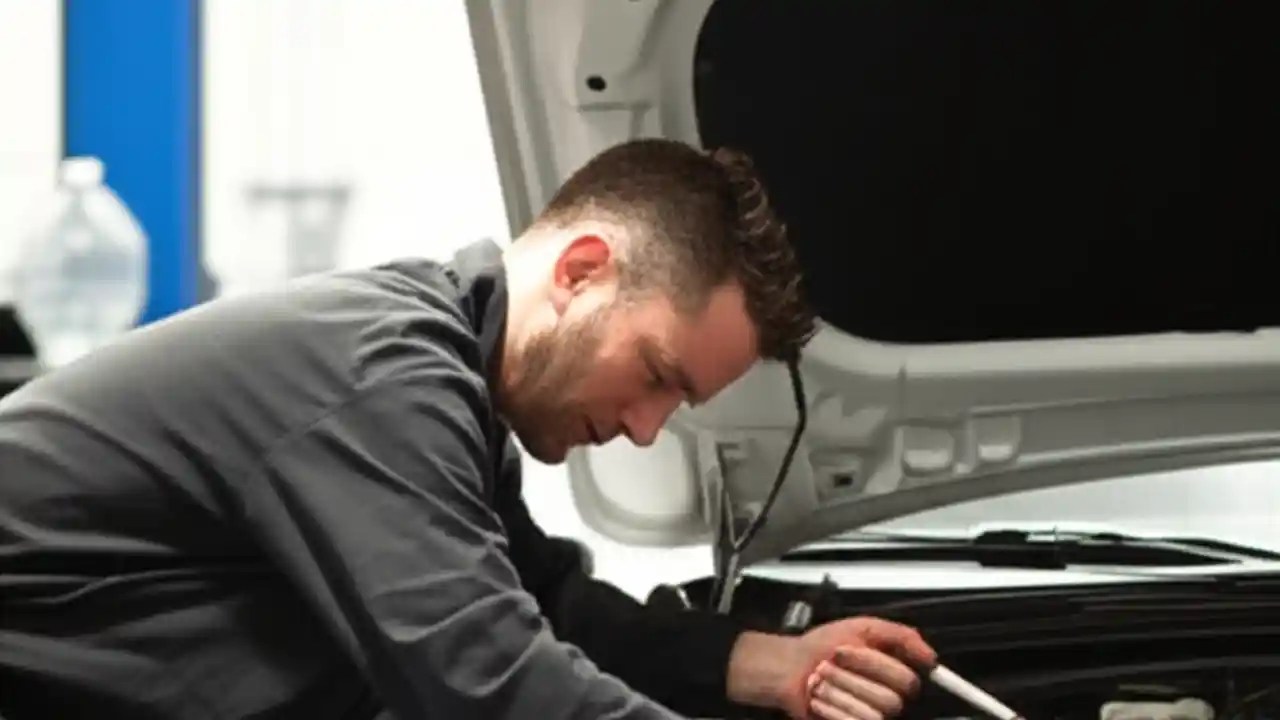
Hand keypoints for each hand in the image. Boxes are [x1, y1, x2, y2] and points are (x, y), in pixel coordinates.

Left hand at [791, 617, 935, 719]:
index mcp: (895, 675)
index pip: (909, 680)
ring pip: (873, 713)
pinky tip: (819, 700)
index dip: (874, 663)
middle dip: (852, 674)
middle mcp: (888, 699)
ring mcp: (872, 717)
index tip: (845, 648)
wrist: (788, 666)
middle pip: (892, 699)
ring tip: (820, 680)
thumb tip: (931, 656)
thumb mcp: (862, 627)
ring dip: (838, 690)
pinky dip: (831, 708)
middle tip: (829, 662)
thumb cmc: (822, 647)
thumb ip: (901, 636)